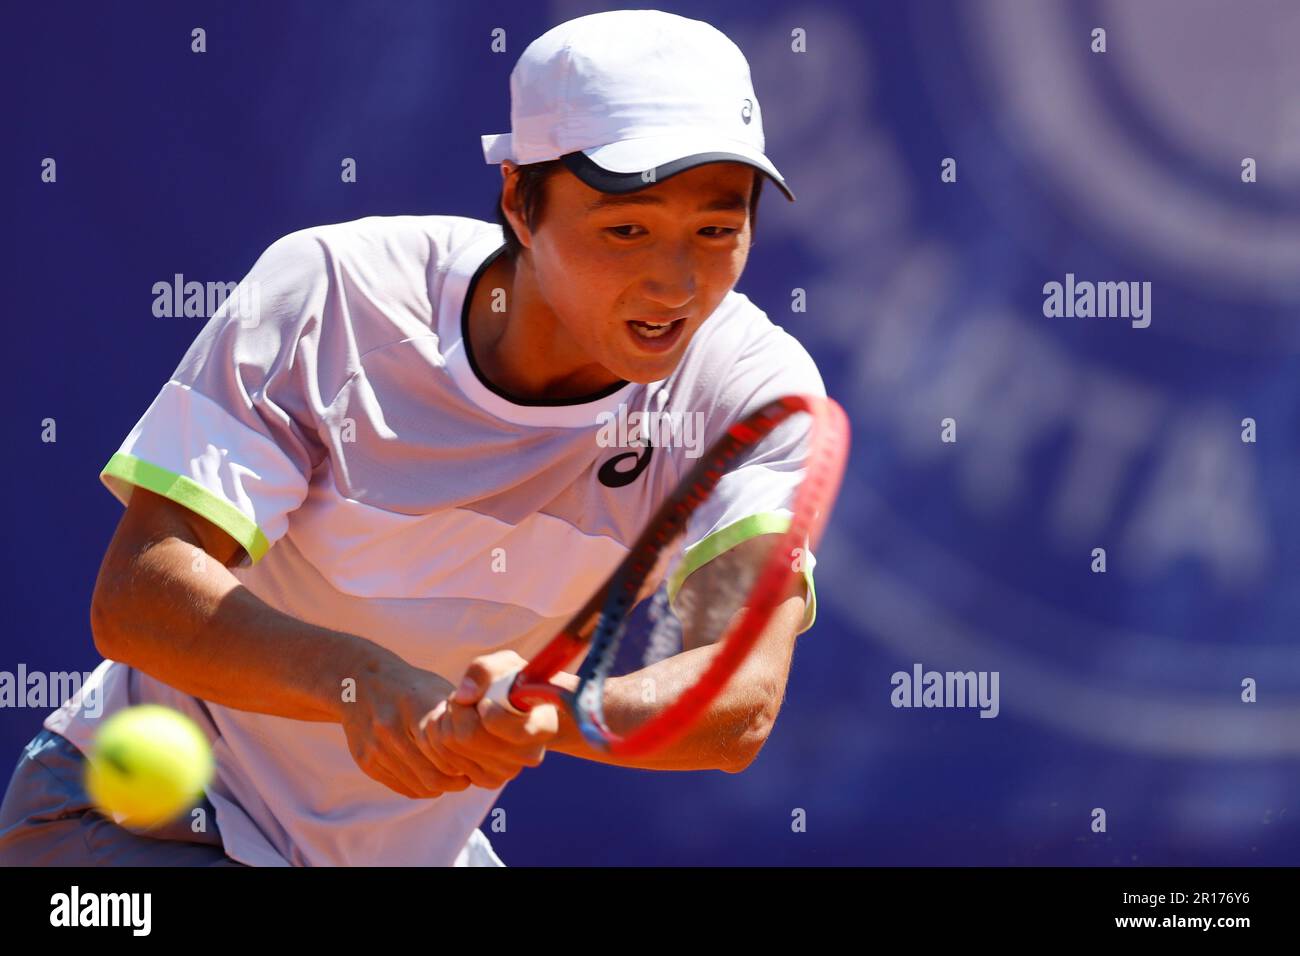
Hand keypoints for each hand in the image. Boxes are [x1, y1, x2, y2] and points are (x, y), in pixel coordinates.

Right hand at [339, 654, 475, 798]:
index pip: (450, 752)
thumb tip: (491, 742)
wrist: (357, 682)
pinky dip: (420, 787)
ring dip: (441, 787)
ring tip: (452, 778)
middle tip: (468, 777)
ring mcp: (376, 747)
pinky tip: (430, 776)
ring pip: (419, 785)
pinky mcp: (366, 761)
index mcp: (416, 705)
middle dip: (457, 781)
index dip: (468, 763)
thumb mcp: (437, 690)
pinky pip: (401, 787)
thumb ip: (460, 714)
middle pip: (435, 774)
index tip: (479, 763)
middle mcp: (392, 727)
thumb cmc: (410, 687)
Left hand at [421, 650, 558, 790]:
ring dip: (447, 721)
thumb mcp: (506, 664)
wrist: (522, 711)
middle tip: (464, 697)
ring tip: (463, 710)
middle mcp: (529, 755)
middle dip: (456, 709)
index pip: (496, 723)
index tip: (483, 698)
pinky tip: (457, 727)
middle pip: (467, 736)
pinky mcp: (487, 781)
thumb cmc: (515, 683)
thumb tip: (463, 697)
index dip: (481, 706)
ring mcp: (508, 772)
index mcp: (542, 726)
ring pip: (451, 747)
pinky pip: (445, 761)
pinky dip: (442, 740)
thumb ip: (485, 670)